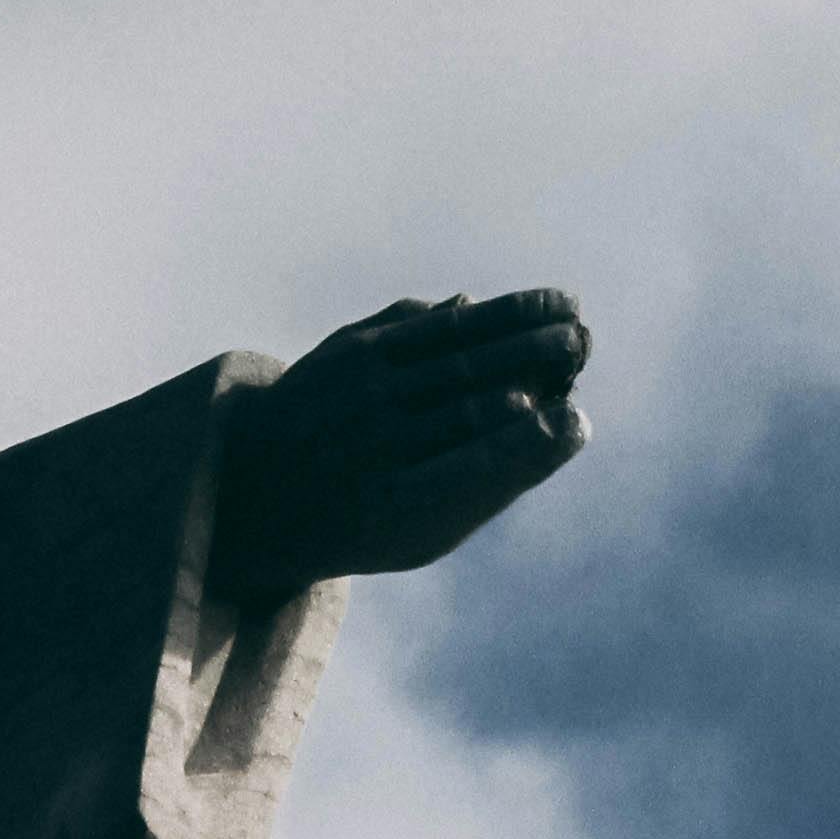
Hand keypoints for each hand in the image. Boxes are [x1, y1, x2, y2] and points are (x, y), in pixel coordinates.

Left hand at [210, 287, 589, 612]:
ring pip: (451, 347)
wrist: (255, 491)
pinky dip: (470, 314)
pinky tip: (515, 308)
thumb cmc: (370, 518)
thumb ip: (492, 481)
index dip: (529, 445)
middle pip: (471, 396)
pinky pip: (420, 322)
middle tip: (584, 344)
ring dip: (517, 321)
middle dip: (535, 361)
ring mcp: (353, 392)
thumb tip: (560, 417)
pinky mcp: (345, 350)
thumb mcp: (426, 529)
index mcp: (392, 511)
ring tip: (569, 310)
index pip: (475, 471)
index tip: (577, 420)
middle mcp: (368, 448)